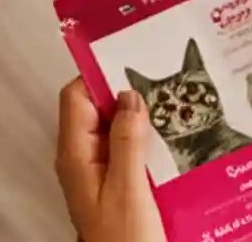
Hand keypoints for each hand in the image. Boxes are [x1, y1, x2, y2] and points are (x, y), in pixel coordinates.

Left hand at [55, 78, 164, 241]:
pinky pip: (128, 154)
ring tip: (176, 107)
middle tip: (164, 82)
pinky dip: (148, 144)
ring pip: (116, 132)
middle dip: (128, 95)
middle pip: (97, 111)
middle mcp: (83, 161)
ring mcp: (99, 175)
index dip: (100, 77)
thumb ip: (127, 140)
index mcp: (75, 156)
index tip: (134, 62)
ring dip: (142, 120)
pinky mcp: (118, 188)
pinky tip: (175, 143)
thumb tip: (129, 95)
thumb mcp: (128, 188)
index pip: (76, 98)